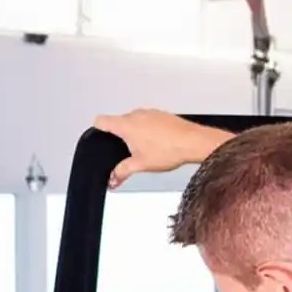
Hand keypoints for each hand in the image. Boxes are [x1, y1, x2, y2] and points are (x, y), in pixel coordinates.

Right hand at [94, 108, 232, 188]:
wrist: (194, 142)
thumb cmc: (170, 149)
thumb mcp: (140, 164)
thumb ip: (122, 171)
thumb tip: (113, 178)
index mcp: (126, 124)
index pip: (101, 121)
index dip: (97, 130)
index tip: (100, 138)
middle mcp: (136, 114)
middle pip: (119, 122)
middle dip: (120, 137)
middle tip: (128, 152)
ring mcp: (150, 113)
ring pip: (135, 121)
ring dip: (136, 133)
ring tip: (147, 150)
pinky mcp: (162, 115)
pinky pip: (149, 121)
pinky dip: (149, 131)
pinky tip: (159, 144)